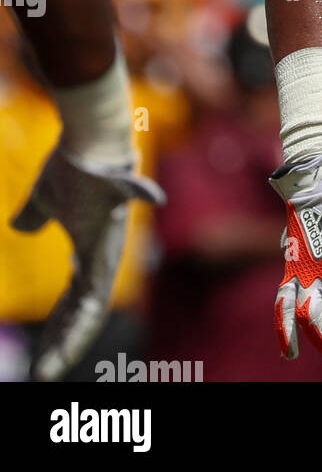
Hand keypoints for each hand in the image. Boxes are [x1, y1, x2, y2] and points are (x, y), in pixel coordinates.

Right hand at [11, 149, 165, 380]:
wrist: (91, 137)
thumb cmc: (71, 165)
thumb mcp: (43, 198)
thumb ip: (34, 216)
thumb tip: (21, 225)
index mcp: (90, 252)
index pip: (76, 303)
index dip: (60, 329)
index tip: (43, 358)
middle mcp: (104, 257)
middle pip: (85, 314)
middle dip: (62, 345)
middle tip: (42, 375)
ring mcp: (109, 253)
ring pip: (91, 312)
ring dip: (69, 342)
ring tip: (48, 371)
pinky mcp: (108, 246)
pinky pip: (96, 293)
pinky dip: (81, 320)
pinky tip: (76, 339)